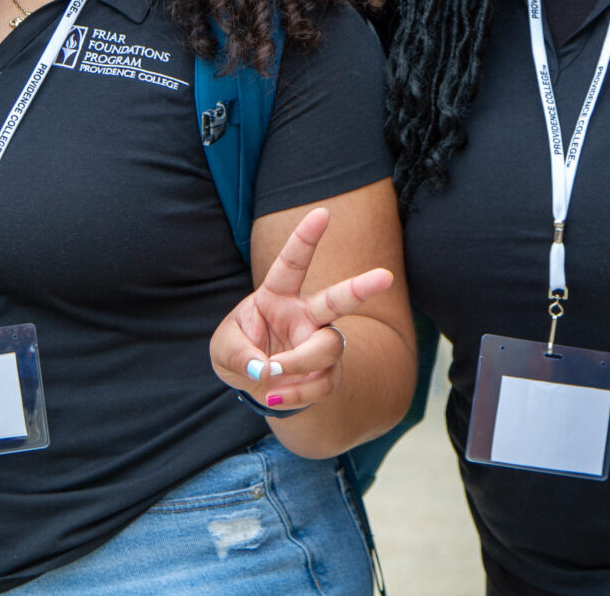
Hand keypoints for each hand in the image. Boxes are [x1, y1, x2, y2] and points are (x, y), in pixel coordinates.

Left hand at [210, 207, 394, 411]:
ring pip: (328, 348)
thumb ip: (239, 355)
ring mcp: (320, 342)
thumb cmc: (240, 353)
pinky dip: (297, 393)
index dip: (306, 238)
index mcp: (278, 295)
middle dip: (360, 288)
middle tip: (385, 277)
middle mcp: (306, 315)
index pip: (293, 263)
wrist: (256, 386)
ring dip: (300, 364)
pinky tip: (276, 395)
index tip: (322, 213)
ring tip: (272, 375)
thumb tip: (264, 370)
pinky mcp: (327, 372)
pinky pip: (323, 382)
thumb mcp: (224, 349)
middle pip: (337, 300)